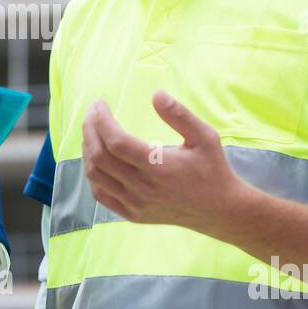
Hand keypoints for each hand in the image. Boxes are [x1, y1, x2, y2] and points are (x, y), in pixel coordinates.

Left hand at [81, 89, 251, 235]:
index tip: (100, 104)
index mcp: (159, 168)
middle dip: (90, 130)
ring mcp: (135, 204)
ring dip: (88, 150)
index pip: (116, 142)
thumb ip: (180, 115)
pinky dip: (93, 173)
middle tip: (93, 113)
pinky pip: (101, 194)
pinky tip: (97, 156)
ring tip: (93, 130)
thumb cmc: (212, 169)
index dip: (101, 120)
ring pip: (95, 176)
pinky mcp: (132, 214)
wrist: (219, 210)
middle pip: (100, 157)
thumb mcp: (205, 137)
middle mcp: (143, 188)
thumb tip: (156, 94)